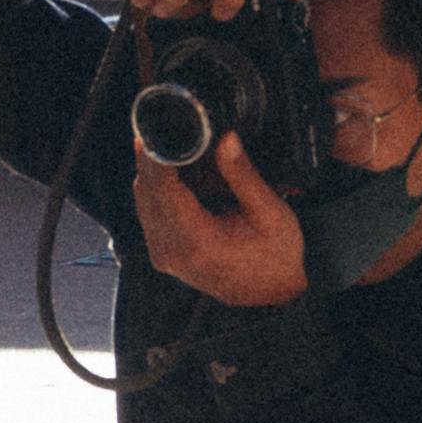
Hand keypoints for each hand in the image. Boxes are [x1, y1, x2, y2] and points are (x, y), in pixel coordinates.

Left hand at [133, 128, 306, 308]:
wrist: (273, 296)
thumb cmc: (277, 256)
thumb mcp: (269, 213)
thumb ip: (242, 175)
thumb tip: (225, 138)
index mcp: (198, 243)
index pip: (164, 191)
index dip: (157, 157)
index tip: (158, 128)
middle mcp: (172, 252)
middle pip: (148, 192)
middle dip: (155, 158)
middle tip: (169, 127)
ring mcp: (163, 256)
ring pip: (144, 200)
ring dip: (156, 172)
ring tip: (180, 148)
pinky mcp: (162, 254)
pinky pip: (150, 211)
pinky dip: (160, 189)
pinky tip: (180, 174)